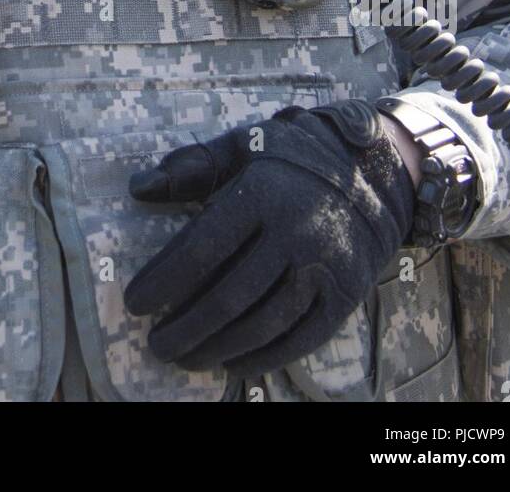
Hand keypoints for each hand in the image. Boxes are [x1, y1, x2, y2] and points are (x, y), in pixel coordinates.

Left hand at [124, 100, 414, 376]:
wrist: (374, 171)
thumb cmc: (292, 158)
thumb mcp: (243, 147)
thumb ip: (190, 167)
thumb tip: (139, 188)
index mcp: (263, 192)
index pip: (202, 248)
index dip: (163, 281)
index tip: (135, 302)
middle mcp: (296, 231)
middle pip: (229, 297)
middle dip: (184, 327)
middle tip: (155, 342)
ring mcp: (324, 266)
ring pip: (261, 324)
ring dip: (216, 348)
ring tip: (183, 356)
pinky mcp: (346, 293)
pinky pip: (300, 338)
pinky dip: (262, 357)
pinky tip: (231, 362)